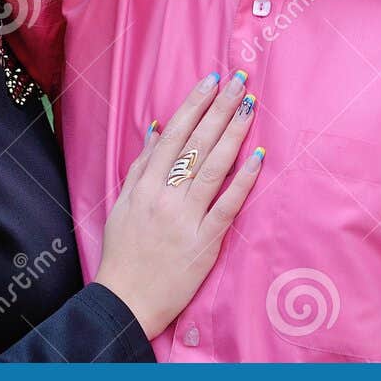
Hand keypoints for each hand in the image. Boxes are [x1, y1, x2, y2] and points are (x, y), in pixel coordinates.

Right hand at [92, 68, 263, 339]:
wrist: (126, 300)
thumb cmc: (122, 252)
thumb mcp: (122, 203)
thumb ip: (141, 165)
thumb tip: (159, 128)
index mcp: (144, 184)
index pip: (174, 134)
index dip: (195, 104)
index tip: (212, 80)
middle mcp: (165, 195)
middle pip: (197, 143)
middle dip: (220, 108)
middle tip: (240, 80)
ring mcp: (186, 218)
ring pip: (214, 167)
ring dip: (234, 133)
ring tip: (251, 105)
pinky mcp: (205, 242)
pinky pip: (227, 205)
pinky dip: (243, 180)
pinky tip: (258, 157)